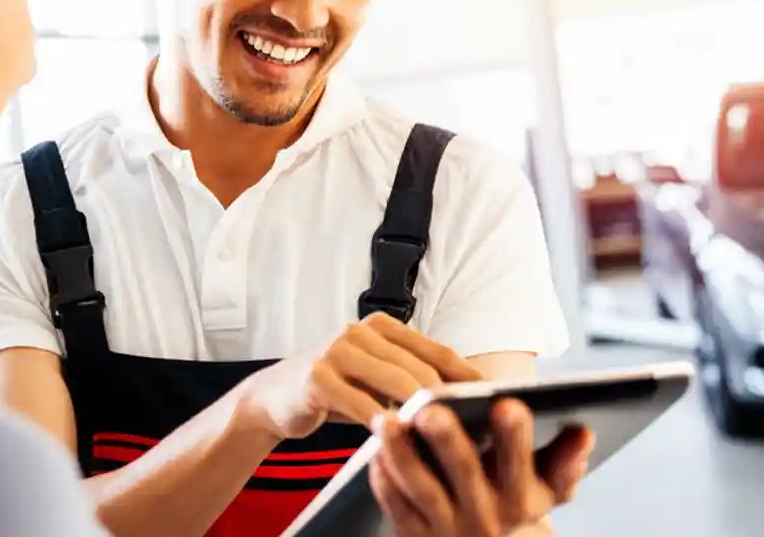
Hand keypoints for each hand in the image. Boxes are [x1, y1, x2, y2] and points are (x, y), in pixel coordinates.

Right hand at [240, 312, 481, 439]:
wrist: (273, 397)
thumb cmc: (332, 387)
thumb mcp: (372, 373)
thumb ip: (407, 374)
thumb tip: (462, 395)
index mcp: (379, 325)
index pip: (434, 349)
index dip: (464, 374)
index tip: (490, 397)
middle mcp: (359, 332)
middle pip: (417, 366)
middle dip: (445, 397)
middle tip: (470, 423)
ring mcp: (336, 351)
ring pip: (393, 381)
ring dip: (418, 409)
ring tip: (440, 431)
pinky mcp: (318, 377)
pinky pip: (360, 403)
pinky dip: (381, 422)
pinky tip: (396, 438)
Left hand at [368, 399, 593, 536]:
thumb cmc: (513, 501)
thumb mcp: (547, 488)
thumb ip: (565, 460)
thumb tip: (584, 431)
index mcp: (524, 499)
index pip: (522, 464)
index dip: (516, 437)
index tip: (507, 403)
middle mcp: (488, 517)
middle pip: (465, 471)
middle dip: (448, 439)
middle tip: (430, 407)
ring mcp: (448, 529)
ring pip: (421, 488)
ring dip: (401, 452)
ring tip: (388, 418)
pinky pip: (395, 506)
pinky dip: (384, 478)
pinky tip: (374, 449)